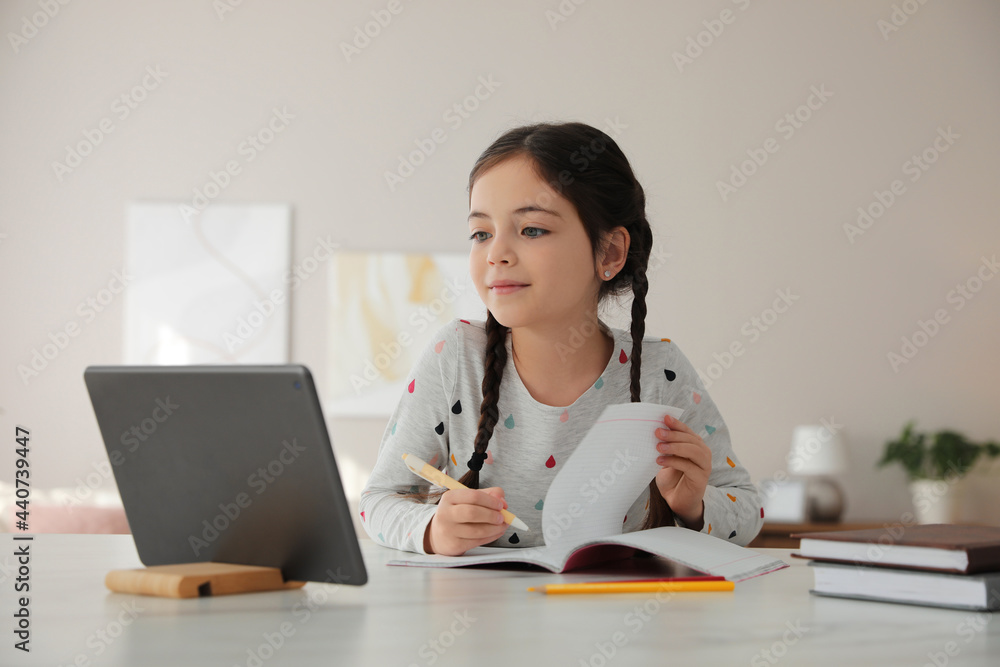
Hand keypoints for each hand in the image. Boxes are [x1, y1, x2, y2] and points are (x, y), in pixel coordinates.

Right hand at [423, 487, 508, 555]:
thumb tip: (502, 501)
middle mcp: (446, 513)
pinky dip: (492, 537)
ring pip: (477, 530)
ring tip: (502, 526)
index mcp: (450, 497)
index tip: (501, 505)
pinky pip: (478, 541)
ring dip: (495, 528)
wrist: (438, 534)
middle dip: (492, 515)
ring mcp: (449, 530)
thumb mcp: (468, 499)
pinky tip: (496, 532)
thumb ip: (488, 494)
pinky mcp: (454, 544)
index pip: (474, 496)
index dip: (491, 501)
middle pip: (473, 513)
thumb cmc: (458, 513)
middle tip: (503, 517)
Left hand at [653, 415, 710, 529]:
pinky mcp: (701, 478)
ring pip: (693, 451)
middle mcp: (703, 453)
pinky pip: (688, 466)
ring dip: (675, 447)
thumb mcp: (666, 458)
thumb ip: (665, 446)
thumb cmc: (671, 478)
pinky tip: (660, 461)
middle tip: (657, 432)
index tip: (664, 418)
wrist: (675, 501)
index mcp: (695, 445)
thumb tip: (654, 430)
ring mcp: (704, 466)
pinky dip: (674, 461)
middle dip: (673, 434)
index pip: (687, 431)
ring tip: (658, 447)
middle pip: (691, 439)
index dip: (677, 424)